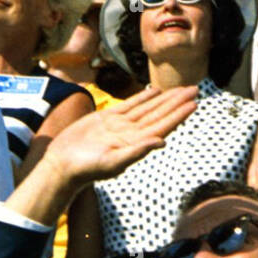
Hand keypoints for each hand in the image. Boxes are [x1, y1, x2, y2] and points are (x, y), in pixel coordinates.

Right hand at [37, 86, 197, 185]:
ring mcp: (120, 125)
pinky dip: (143, 98)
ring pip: (148, 107)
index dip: (179, 115)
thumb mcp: (113, 162)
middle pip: (160, 113)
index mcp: (137, 143)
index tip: (194, 104)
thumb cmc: (87, 169)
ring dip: (165, 98)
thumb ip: (137, 151)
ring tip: (181, 89)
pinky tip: (155, 91)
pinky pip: (129, 105)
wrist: (62, 165)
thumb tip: (162, 142)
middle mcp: (132, 133)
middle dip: (177, 102)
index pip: (164, 125)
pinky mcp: (106, 118)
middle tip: (195, 88)